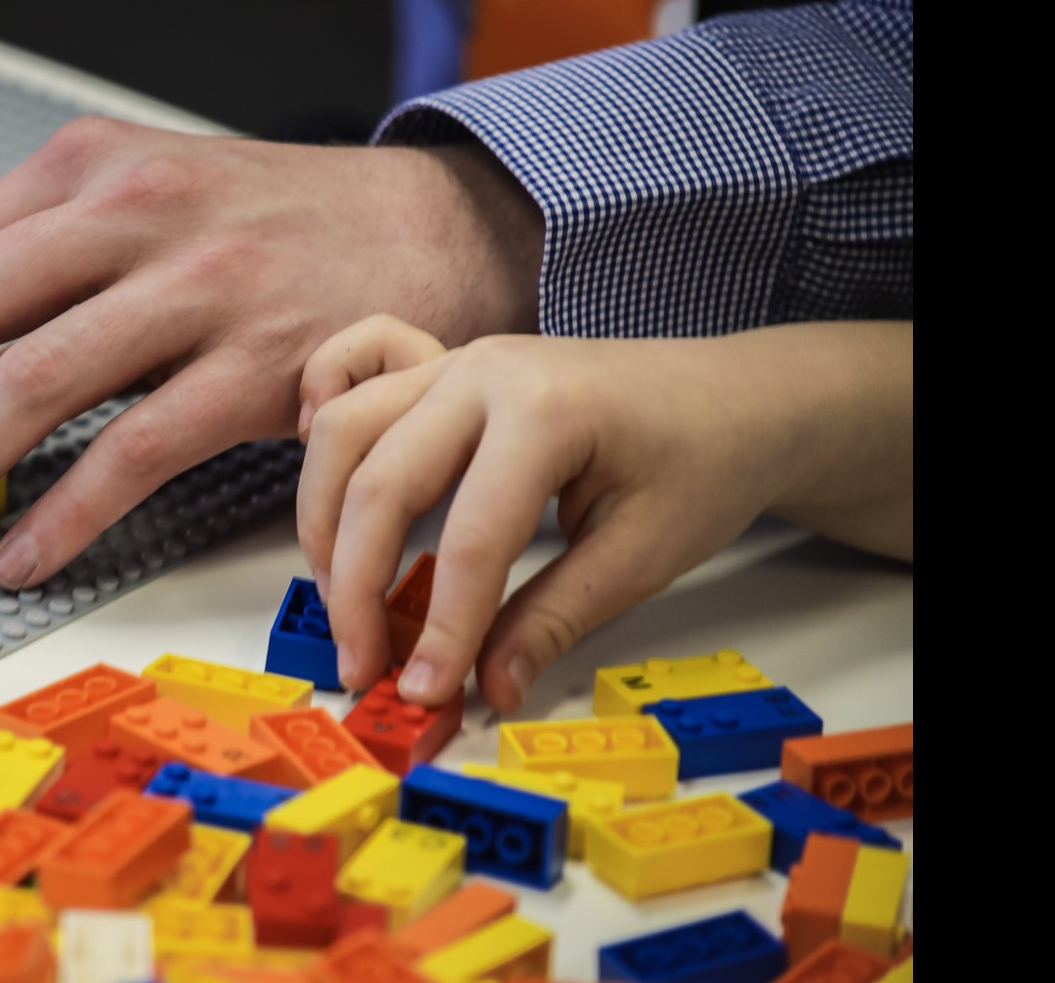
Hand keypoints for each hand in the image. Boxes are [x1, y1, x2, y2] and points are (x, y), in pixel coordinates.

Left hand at [0, 120, 544, 583]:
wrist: (435, 225)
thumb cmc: (271, 229)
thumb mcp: (143, 205)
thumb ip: (36, 268)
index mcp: (85, 166)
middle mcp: (132, 208)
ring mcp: (201, 283)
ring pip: (32, 380)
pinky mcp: (263, 363)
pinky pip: (136, 450)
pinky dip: (64, 513)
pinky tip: (18, 557)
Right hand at [298, 316, 913, 711]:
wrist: (732, 395)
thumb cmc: (700, 464)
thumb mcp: (642, 555)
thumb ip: (554, 618)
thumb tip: (489, 688)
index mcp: (547, 410)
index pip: (470, 536)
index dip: (443, 625)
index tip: (428, 692)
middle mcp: (483, 371)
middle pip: (380, 481)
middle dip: (356, 585)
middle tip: (363, 666)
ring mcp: (453, 363)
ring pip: (341, 434)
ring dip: (322, 524)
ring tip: (341, 605)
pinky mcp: (439, 371)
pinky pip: (352, 406)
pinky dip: (329, 465)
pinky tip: (335, 521)